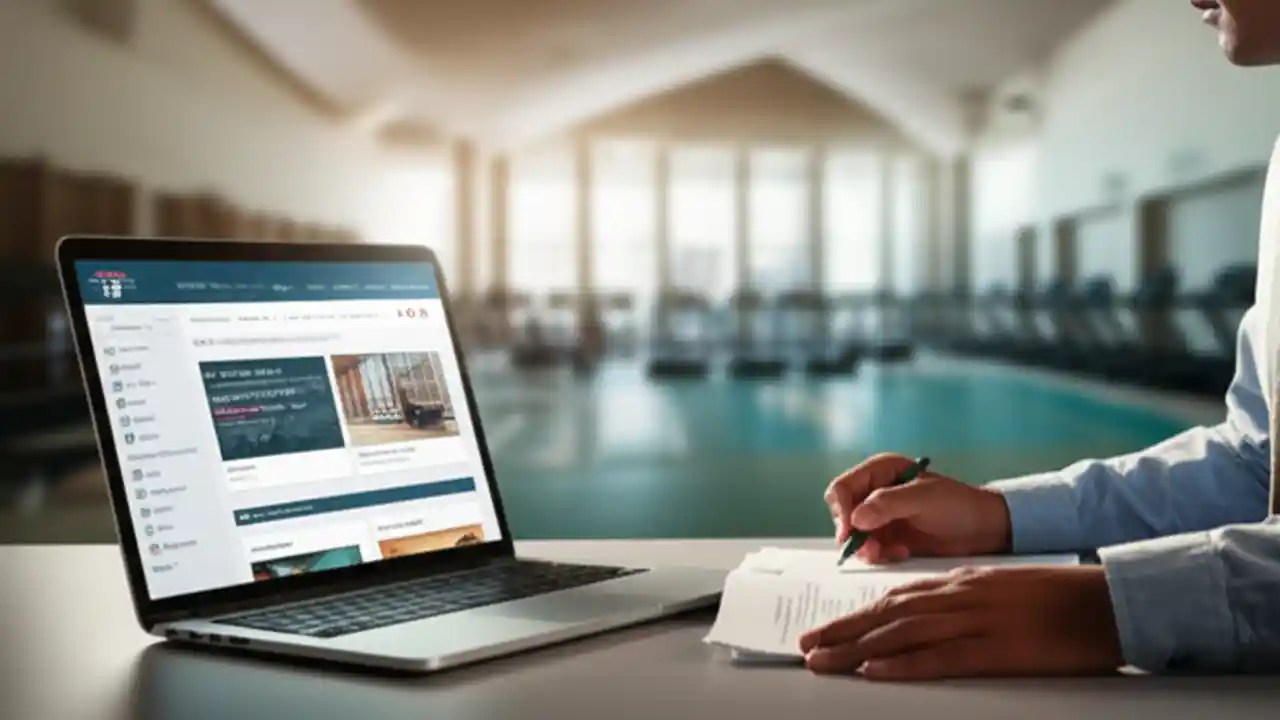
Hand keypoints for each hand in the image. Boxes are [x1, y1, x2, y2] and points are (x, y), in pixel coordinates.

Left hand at [798, 566, 1123, 679]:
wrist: (1105, 604)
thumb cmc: (1058, 599)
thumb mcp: (1000, 588)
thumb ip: (963, 597)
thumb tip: (925, 612)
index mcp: (961, 582)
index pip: (896, 595)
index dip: (857, 612)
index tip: (827, 625)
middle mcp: (959, 597)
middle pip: (887, 614)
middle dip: (842, 630)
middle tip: (806, 645)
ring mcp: (975, 623)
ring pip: (901, 634)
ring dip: (856, 649)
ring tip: (822, 661)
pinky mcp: (994, 651)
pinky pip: (939, 658)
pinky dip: (903, 665)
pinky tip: (874, 672)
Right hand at [825, 453, 1011, 562]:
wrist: (983, 530)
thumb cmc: (957, 505)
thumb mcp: (924, 499)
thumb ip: (888, 504)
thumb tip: (855, 519)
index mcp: (880, 471)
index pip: (843, 487)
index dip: (842, 509)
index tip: (849, 533)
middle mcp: (874, 491)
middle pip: (842, 512)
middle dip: (852, 532)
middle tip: (871, 549)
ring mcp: (879, 516)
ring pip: (853, 534)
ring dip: (867, 547)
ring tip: (891, 553)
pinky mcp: (887, 537)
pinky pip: (869, 549)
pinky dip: (879, 555)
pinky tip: (901, 553)